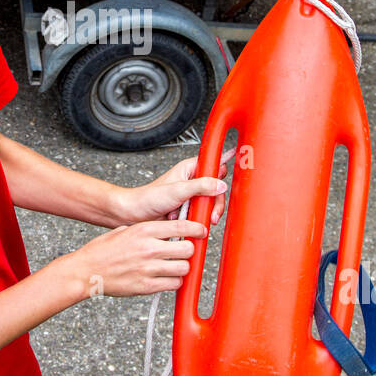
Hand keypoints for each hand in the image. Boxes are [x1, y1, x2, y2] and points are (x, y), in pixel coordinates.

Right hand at [71, 218, 207, 298]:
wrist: (85, 271)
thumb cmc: (103, 250)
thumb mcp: (125, 230)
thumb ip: (147, 230)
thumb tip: (169, 230)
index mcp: (144, 230)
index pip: (182, 226)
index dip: (197, 229)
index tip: (201, 232)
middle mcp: (149, 248)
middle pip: (188, 249)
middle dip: (189, 250)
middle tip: (184, 252)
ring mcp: (148, 268)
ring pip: (184, 268)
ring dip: (182, 268)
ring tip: (174, 266)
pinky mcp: (146, 286)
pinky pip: (174, 284)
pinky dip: (174, 282)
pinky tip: (166, 278)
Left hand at [115, 146, 234, 226]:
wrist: (135, 214)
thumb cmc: (149, 197)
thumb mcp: (177, 190)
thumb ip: (201, 186)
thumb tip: (221, 184)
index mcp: (190, 169)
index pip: (214, 162)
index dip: (226, 159)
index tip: (240, 153)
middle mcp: (193, 181)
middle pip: (217, 189)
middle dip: (215, 203)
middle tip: (212, 214)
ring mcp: (191, 196)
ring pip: (211, 204)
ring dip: (202, 213)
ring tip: (191, 218)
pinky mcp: (189, 210)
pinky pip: (202, 214)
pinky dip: (197, 220)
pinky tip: (187, 222)